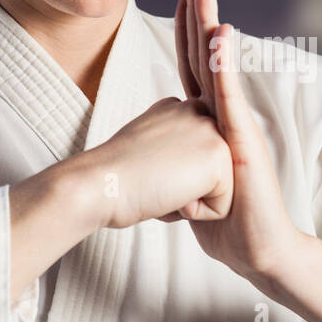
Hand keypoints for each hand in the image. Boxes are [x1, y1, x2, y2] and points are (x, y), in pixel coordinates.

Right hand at [68, 95, 233, 230]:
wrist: (100, 184)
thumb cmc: (115, 177)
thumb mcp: (147, 148)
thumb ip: (171, 147)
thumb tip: (182, 165)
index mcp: (180, 108)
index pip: (196, 159)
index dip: (170, 177)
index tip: (144, 167)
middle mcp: (199, 112)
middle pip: (210, 174)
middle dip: (186, 188)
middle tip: (152, 177)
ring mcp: (211, 130)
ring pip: (219, 190)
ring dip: (190, 201)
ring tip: (160, 184)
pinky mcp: (219, 155)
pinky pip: (221, 206)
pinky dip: (195, 213)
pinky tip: (170, 194)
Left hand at [173, 0, 304, 284]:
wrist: (257, 251)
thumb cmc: (224, 222)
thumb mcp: (186, 181)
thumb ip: (172, 157)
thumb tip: (150, 154)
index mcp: (207, 118)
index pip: (194, 61)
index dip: (186, 25)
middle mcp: (223, 114)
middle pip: (207, 51)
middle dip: (202, 6)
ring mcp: (235, 125)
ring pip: (219, 65)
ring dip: (212, 21)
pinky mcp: (243, 142)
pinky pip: (230, 98)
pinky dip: (224, 66)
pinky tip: (222, 36)